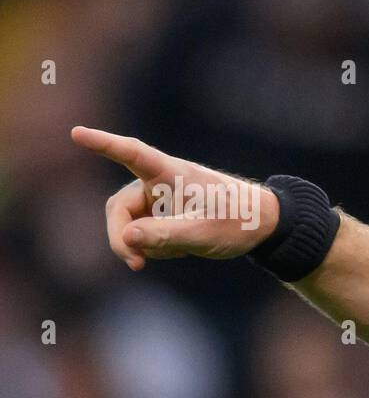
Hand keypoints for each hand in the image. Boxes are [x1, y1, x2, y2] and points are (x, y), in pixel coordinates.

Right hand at [71, 127, 279, 270]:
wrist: (262, 225)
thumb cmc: (237, 221)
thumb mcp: (202, 233)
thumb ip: (164, 236)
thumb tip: (126, 237)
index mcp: (171, 174)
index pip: (132, 155)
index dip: (104, 144)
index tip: (78, 133)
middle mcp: (159, 182)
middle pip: (119, 208)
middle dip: (123, 237)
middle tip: (136, 264)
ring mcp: (159, 199)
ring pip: (130, 224)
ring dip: (143, 244)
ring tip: (178, 251)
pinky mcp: (162, 214)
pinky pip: (144, 234)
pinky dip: (155, 246)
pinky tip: (180, 249)